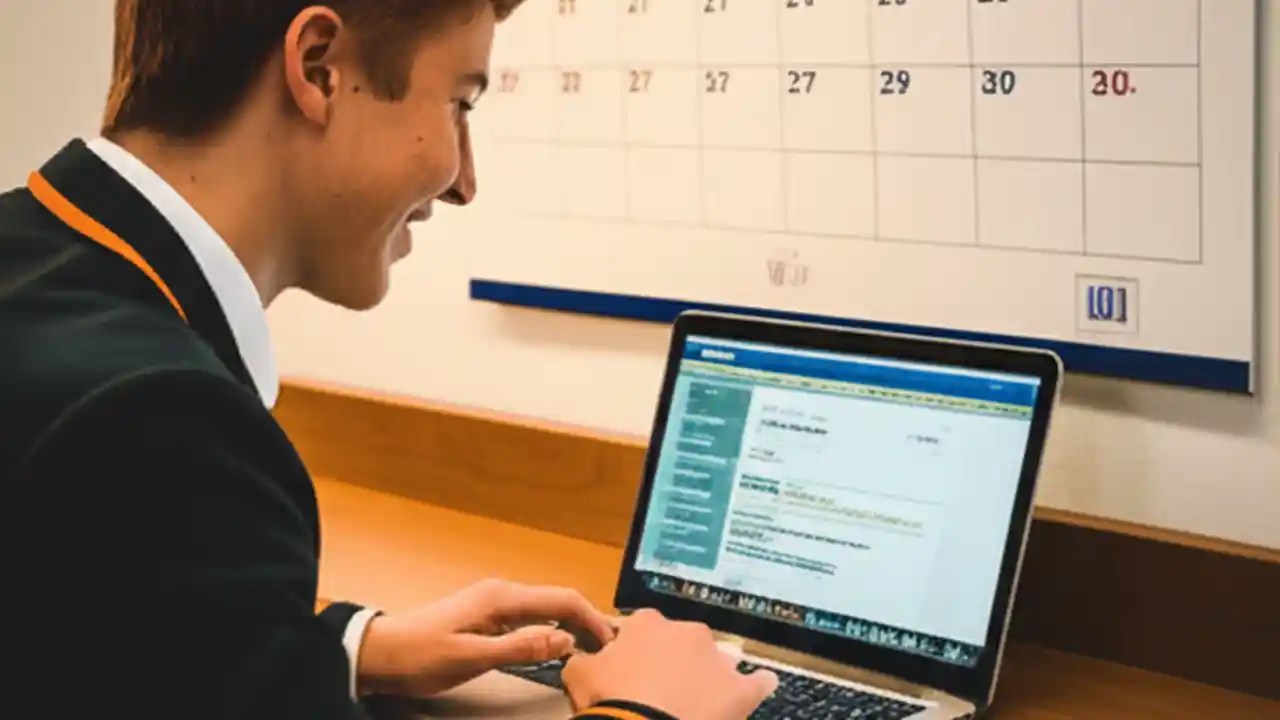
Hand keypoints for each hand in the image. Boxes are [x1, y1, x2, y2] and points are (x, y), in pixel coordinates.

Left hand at [355, 578, 614, 697]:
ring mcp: (494, 601)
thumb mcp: (472, 657)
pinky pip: (530, 615)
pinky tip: (557, 644)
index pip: (562, 599)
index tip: (610, 640)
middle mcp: (501, 593)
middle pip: (558, 599)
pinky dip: (551, 627)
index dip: (591, 618)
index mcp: (501, 598)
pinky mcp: (487, 613)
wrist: (382, 652)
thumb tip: (564, 638)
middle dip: (587, 619)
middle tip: (608, 647)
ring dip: (571, 624)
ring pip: (546, 607)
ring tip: (590, 647)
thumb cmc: (419, 655)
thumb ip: (520, 647)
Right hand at [562, 609, 777, 719]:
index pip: (642, 631)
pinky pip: (759, 682)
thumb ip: (584, 661)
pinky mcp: (742, 690)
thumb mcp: (578, 676)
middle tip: (659, 694)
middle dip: (674, 664)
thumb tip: (585, 659)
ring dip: (709, 678)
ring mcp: (719, 660)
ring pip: (717, 663)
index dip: (636, 653)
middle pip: (682, 645)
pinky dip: (758, 685)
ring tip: (698, 706)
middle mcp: (688, 632)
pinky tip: (758, 689)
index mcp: (648, 624)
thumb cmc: (610, 701)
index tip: (629, 676)